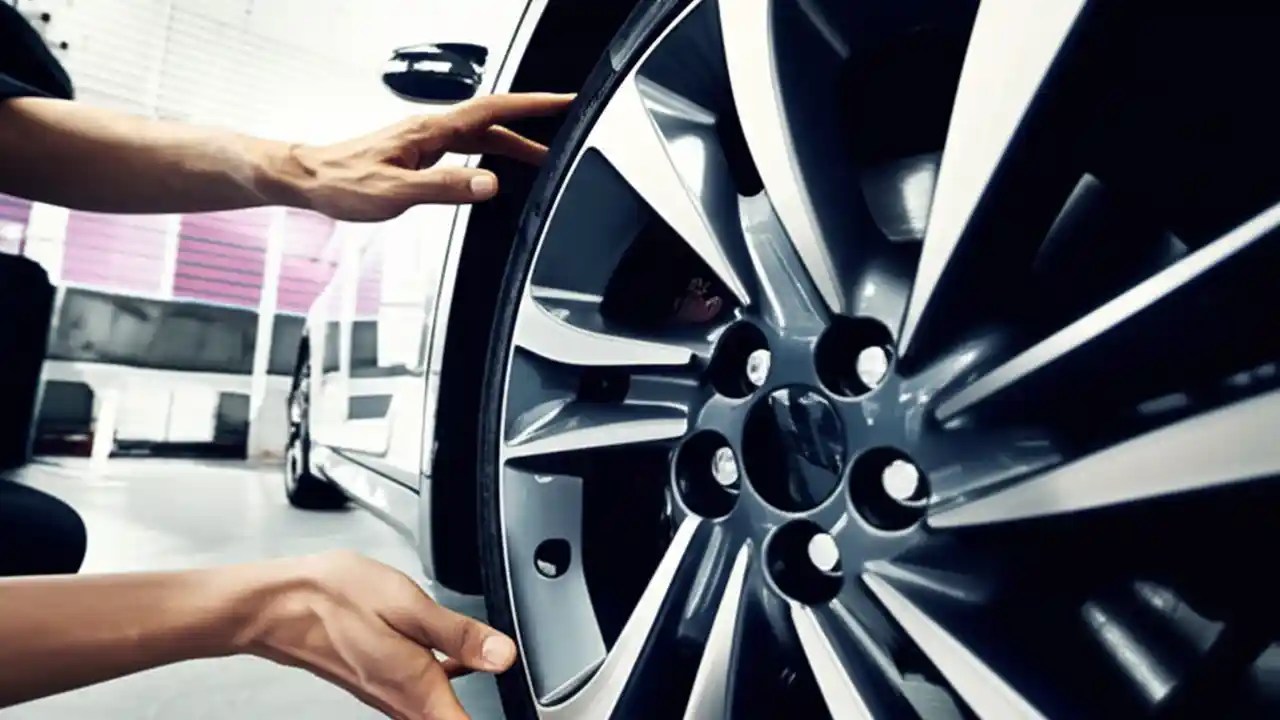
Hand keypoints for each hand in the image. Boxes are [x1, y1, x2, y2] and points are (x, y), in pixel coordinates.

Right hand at [234, 550, 515, 719]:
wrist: (282, 606)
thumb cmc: (335, 599)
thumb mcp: (408, 605)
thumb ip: (459, 634)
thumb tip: (503, 656)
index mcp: (419, 687)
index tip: (525, 712)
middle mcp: (404, 702)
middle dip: (477, 712)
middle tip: (513, 696)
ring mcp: (390, 697)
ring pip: (439, 712)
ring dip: (462, 705)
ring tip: (491, 678)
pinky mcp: (381, 685)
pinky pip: (424, 697)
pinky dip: (446, 687)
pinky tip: (457, 662)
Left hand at [283, 92, 573, 220]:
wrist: (309, 179)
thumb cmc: (343, 183)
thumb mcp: (397, 192)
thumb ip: (446, 187)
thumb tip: (489, 183)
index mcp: (430, 132)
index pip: (493, 111)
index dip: (532, 106)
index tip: (564, 101)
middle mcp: (430, 130)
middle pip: (493, 123)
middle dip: (532, 129)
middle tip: (564, 139)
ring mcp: (425, 140)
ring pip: (480, 136)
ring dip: (512, 145)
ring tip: (539, 161)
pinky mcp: (418, 154)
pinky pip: (464, 148)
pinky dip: (488, 154)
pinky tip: (491, 171)